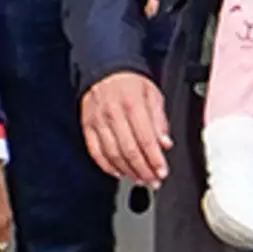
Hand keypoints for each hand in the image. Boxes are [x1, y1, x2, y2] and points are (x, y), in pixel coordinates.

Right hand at [81, 71, 170, 185]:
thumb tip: (165, 143)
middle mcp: (114, 114)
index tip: (162, 172)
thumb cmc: (130, 83)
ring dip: (128, 171)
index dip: (155, 160)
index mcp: (133, 104)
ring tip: (140, 179)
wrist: (105, 70)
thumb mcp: (153, 94)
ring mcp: (98, 121)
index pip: (146, 139)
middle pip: (130, 151)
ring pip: (113, 154)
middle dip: (144, 170)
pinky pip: (96, 152)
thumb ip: (159, 120)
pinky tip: (119, 172)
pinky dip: (108, 166)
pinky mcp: (87, 126)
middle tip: (153, 181)